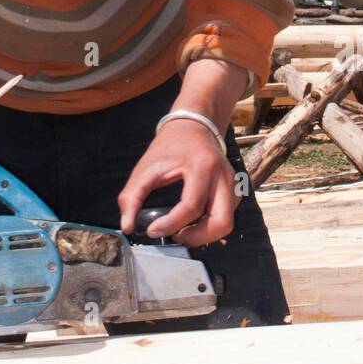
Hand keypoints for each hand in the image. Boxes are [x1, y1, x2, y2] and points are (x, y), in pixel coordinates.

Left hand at [117, 119, 238, 248]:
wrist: (193, 126)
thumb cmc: (169, 146)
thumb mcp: (146, 167)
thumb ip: (132, 196)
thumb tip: (127, 226)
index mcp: (202, 166)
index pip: (191, 205)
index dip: (171, 224)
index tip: (153, 231)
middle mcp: (223, 175)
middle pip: (221, 221)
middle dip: (197, 237)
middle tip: (175, 236)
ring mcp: (233, 182)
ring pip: (227, 223)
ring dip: (206, 235)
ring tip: (183, 231)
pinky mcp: (234, 188)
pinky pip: (228, 216)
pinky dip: (211, 226)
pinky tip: (194, 223)